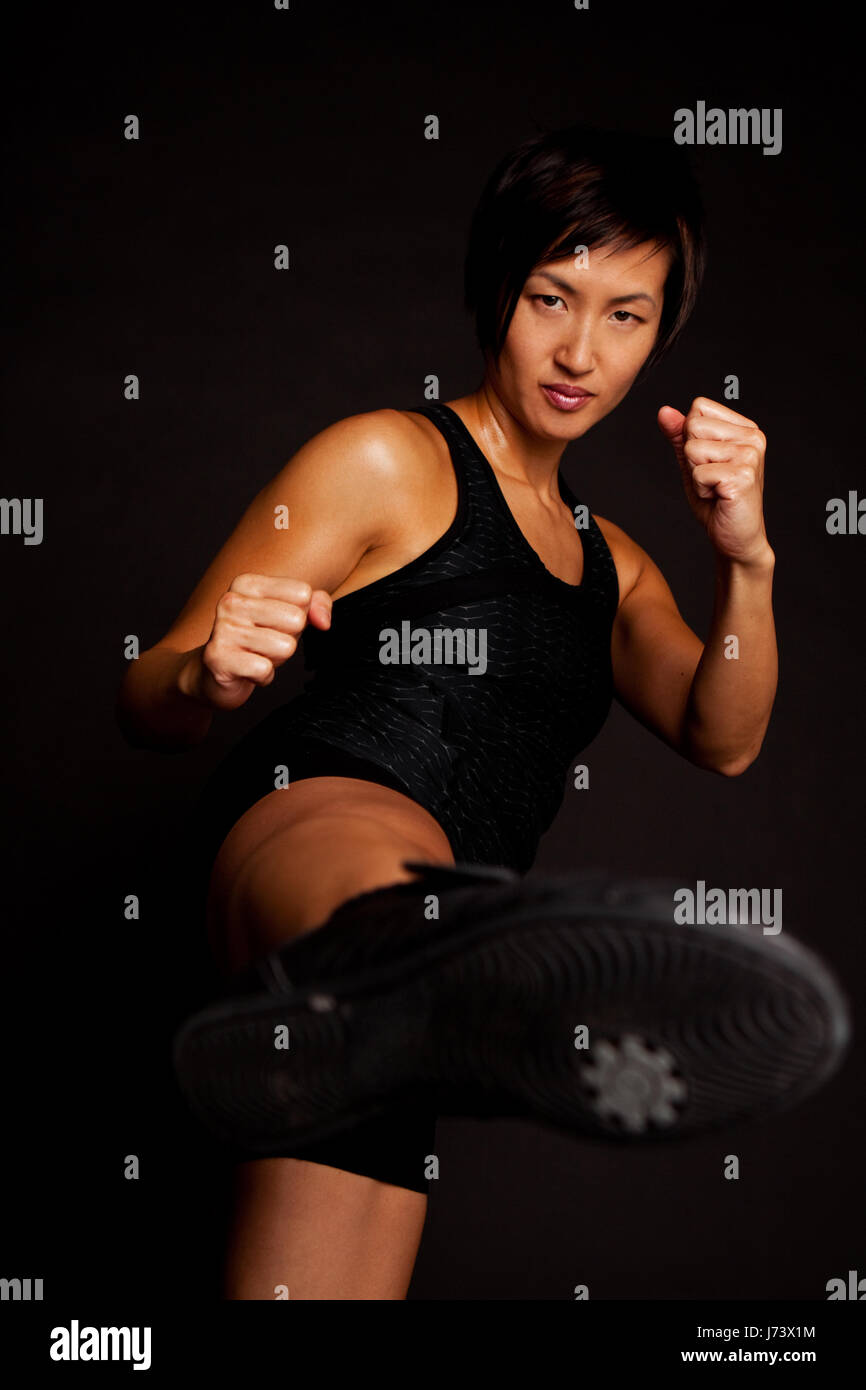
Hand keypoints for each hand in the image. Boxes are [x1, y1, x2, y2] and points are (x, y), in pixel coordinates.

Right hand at [193, 574, 332, 710]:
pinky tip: (247, 670)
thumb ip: (316, 605)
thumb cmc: (256, 639)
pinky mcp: (218, 657)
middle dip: (289, 638)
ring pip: (285, 646)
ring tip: (256, 655)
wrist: (214, 672)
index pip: (303, 593)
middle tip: (266, 643)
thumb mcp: (288, 614)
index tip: (276, 623)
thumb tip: (323, 621)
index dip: (299, 615)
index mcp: (247, 583)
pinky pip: (265, 669)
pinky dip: (263, 676)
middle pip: (296, 619)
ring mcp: (223, 629)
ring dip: (276, 659)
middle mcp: (231, 601)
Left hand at [657, 398, 772, 564]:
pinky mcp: (743, 476)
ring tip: (716, 488)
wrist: (735, 537)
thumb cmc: (716, 500)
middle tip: (712, 478)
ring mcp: (750, 456)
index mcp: (745, 428)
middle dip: (692, 456)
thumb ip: (680, 435)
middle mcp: (753, 437)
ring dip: (696, 475)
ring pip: (693, 449)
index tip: (710, 462)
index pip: (699, 407)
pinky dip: (701, 489)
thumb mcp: (692, 462)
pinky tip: (719, 497)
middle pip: (694, 425)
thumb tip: (664, 411)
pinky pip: (698, 472)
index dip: (692, 437)